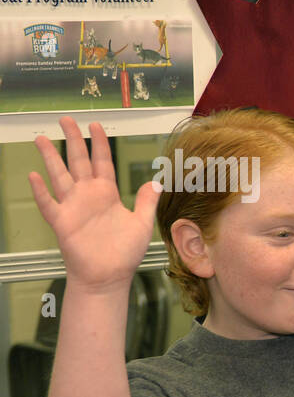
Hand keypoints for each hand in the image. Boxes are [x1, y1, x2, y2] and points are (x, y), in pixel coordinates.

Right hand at [28, 117, 161, 291]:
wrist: (109, 277)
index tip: (96, 125)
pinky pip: (49, 204)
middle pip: (78, 161)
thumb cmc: (124, 253)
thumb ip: (146, 202)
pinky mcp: (62, 222)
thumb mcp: (142, 224)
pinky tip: (34, 175)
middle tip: (65, 119)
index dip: (99, 144)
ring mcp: (72, 207)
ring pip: (59, 176)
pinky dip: (41, 191)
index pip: (102, 162)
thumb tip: (156, 182)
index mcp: (107, 194)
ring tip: (41, 138)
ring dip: (50, 158)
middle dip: (72, 140)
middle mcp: (88, 196)